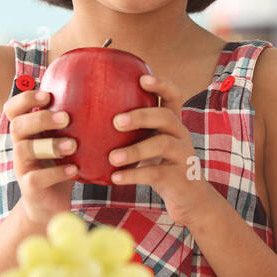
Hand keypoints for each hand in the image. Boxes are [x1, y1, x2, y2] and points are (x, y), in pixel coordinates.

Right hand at [2, 88, 76, 228]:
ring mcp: (22, 167)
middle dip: (40, 119)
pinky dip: (56, 172)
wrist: (50, 204)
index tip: (48, 95)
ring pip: (23, 150)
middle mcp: (20, 146)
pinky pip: (36, 178)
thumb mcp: (65, 140)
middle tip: (66, 118)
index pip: (13, 109)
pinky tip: (74, 169)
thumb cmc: (61, 164)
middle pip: (17, 126)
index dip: (25, 99)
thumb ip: (71, 121)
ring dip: (50, 145)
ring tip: (73, 145)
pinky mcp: (29, 188)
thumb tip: (100, 90)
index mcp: (27, 132)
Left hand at [106, 73, 223, 227]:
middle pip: (166, 116)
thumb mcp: (151, 144)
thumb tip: (87, 115)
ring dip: (135, 150)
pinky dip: (134, 174)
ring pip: (163, 144)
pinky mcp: (179, 177)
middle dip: (141, 115)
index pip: (174, 95)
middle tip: (115, 122)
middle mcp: (181, 135)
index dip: (161, 84)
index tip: (142, 78)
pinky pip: (156, 173)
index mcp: (173, 123)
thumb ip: (132, 131)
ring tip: (112, 157)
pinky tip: (116, 177)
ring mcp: (183, 155)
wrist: (188, 198)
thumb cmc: (160, 166)